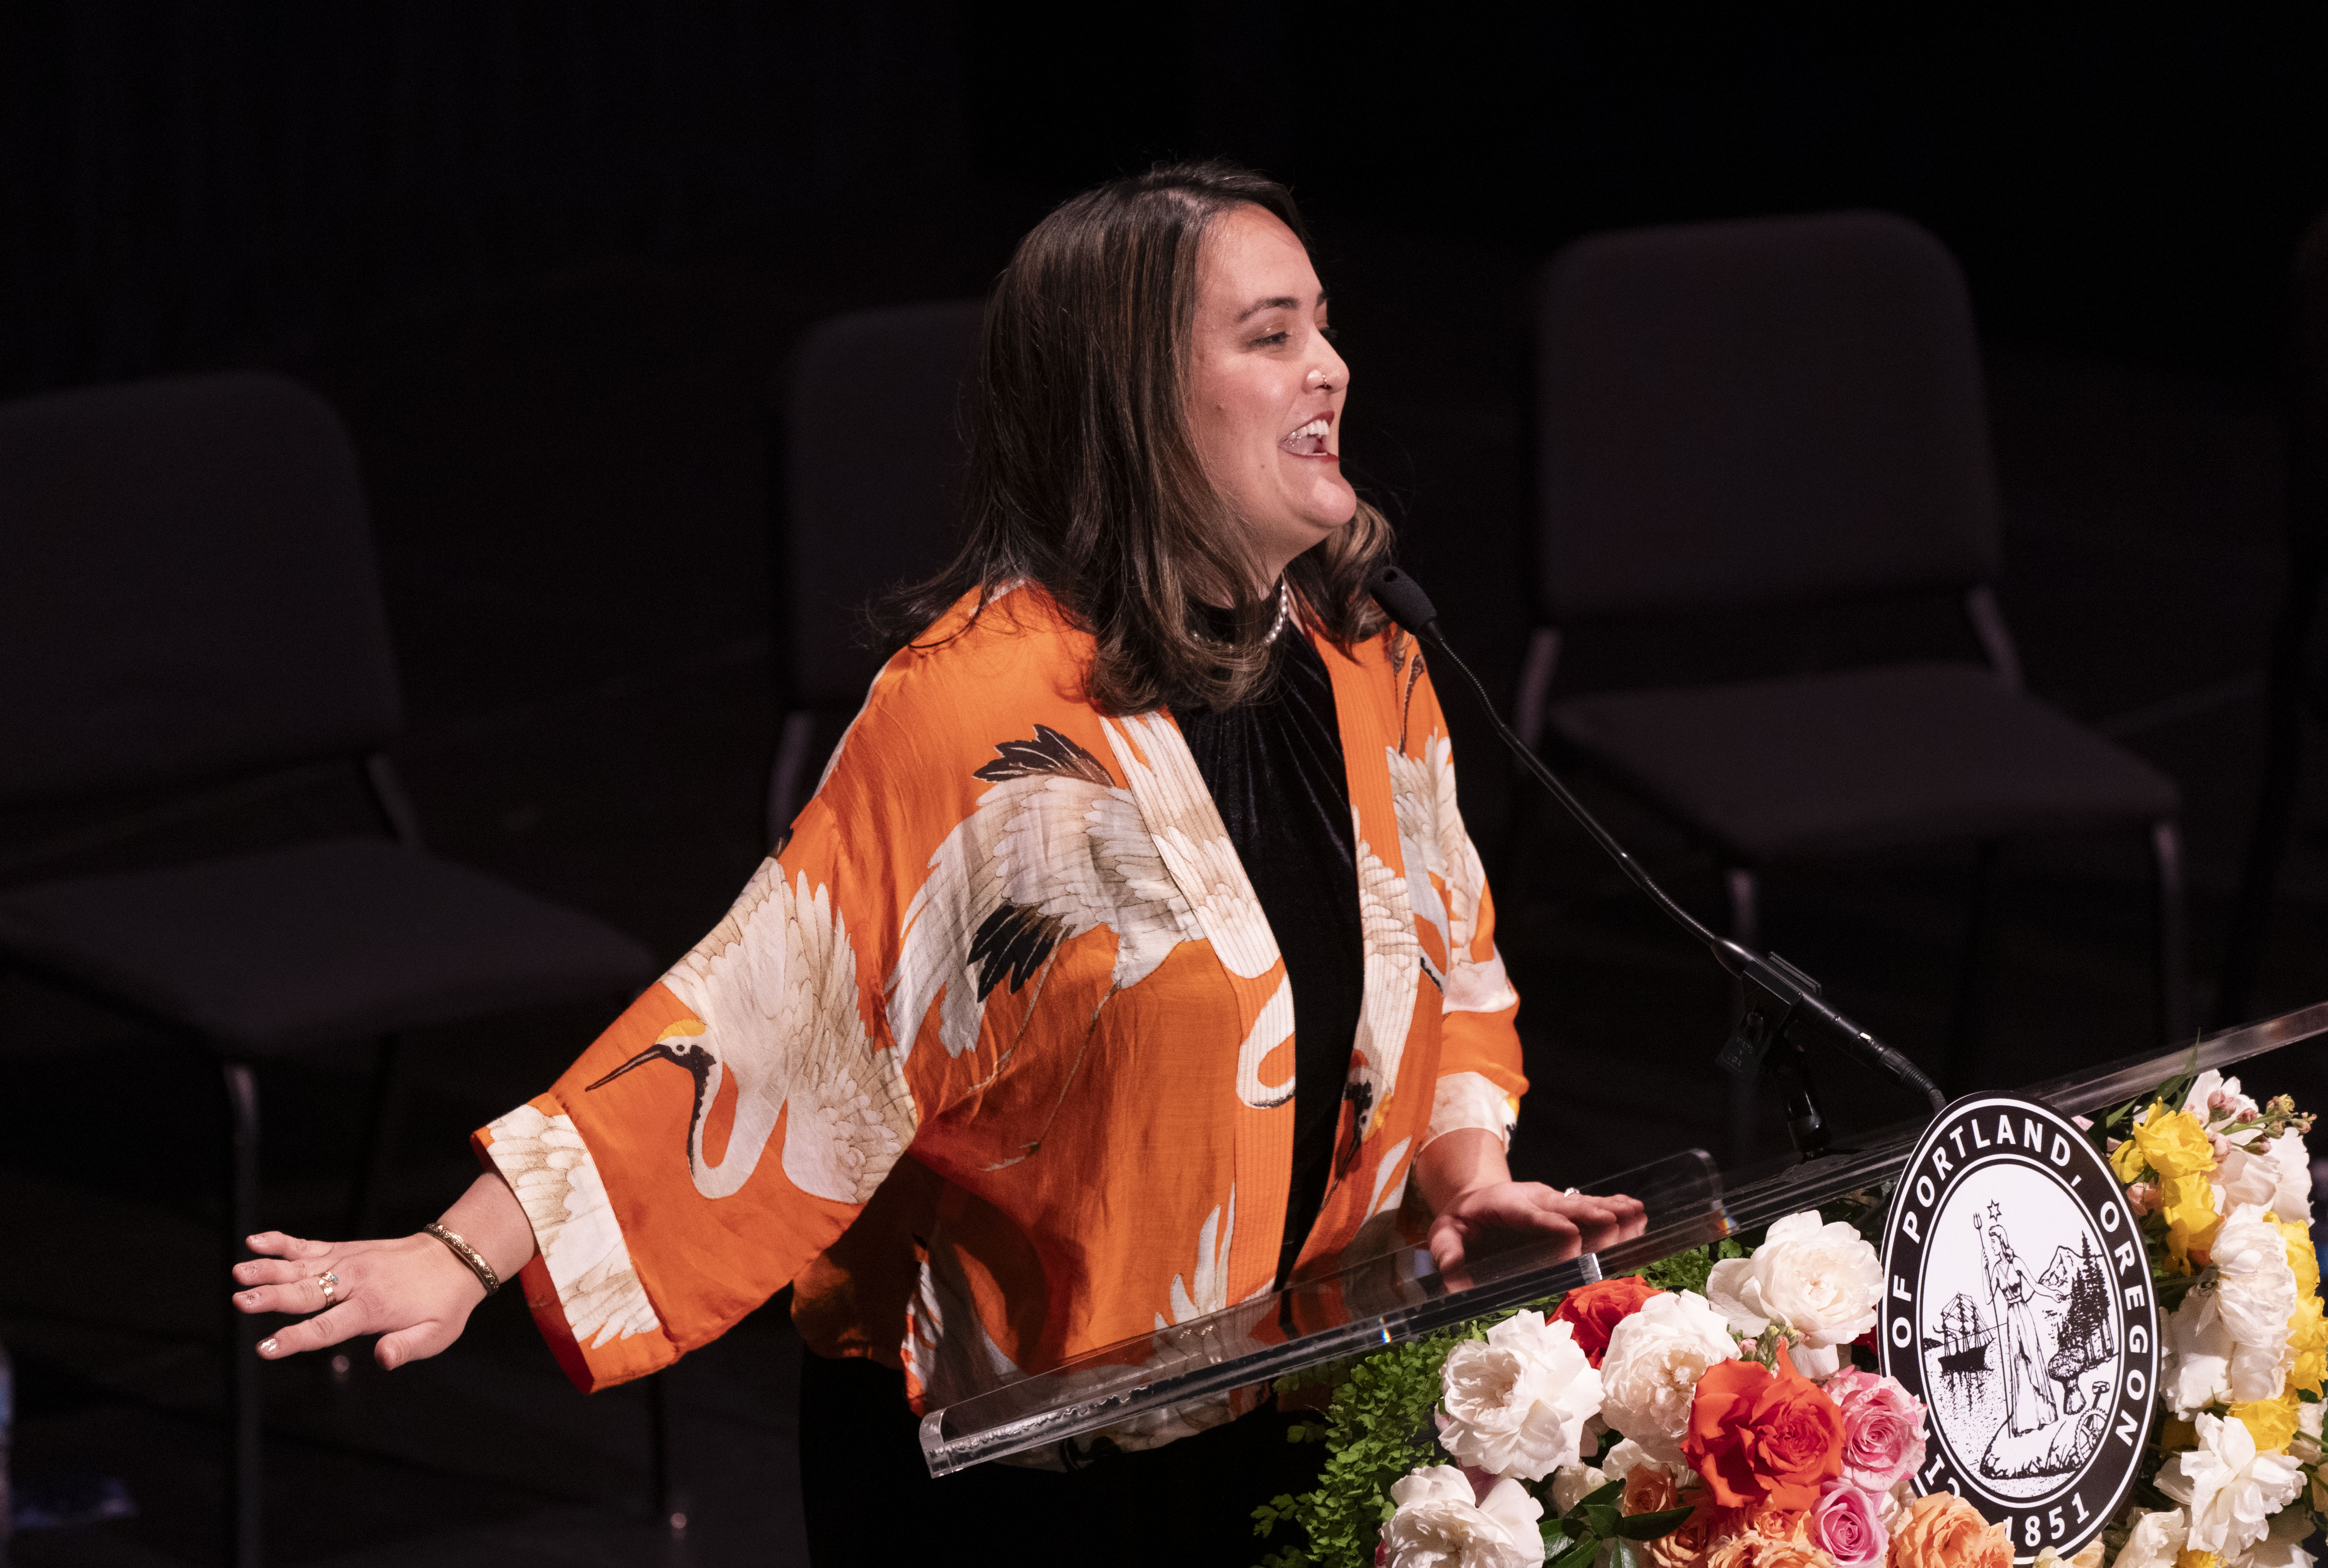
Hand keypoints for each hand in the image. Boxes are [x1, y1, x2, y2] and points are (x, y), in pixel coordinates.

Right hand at [231, 1230, 486, 1369]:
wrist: (455, 1258)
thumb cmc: (444, 1303)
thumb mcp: (436, 1334)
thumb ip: (406, 1347)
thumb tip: (382, 1359)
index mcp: (372, 1307)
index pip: (326, 1327)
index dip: (295, 1339)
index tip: (265, 1348)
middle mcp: (355, 1281)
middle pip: (307, 1292)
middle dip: (271, 1298)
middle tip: (240, 1301)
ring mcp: (347, 1262)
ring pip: (301, 1266)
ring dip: (268, 1268)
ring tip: (238, 1271)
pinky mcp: (343, 1250)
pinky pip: (308, 1245)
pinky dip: (282, 1242)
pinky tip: (255, 1240)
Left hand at [1426, 1182, 1647, 1278]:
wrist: (1474, 1197)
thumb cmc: (1462, 1221)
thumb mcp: (1444, 1233)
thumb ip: (1447, 1253)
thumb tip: (1452, 1278)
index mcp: (1503, 1204)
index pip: (1528, 1216)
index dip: (1548, 1226)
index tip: (1570, 1238)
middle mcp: (1532, 1199)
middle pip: (1563, 1208)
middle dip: (1588, 1217)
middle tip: (1613, 1224)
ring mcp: (1551, 1201)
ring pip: (1582, 1205)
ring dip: (1610, 1210)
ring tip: (1636, 1213)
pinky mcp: (1563, 1208)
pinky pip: (1590, 1206)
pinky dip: (1614, 1207)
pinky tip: (1637, 1210)